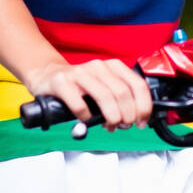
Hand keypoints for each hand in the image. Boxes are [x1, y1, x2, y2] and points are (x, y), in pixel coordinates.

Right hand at [24, 59, 153, 130]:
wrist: (49, 76)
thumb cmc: (80, 86)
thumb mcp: (105, 86)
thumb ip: (120, 98)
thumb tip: (136, 118)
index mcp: (113, 66)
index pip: (137, 84)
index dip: (143, 106)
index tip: (142, 121)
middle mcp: (98, 67)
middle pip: (122, 93)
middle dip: (127, 115)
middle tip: (124, 125)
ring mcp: (79, 73)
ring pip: (104, 97)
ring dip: (111, 117)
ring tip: (110, 125)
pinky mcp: (62, 82)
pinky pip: (79, 104)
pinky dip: (86, 117)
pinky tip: (86, 119)